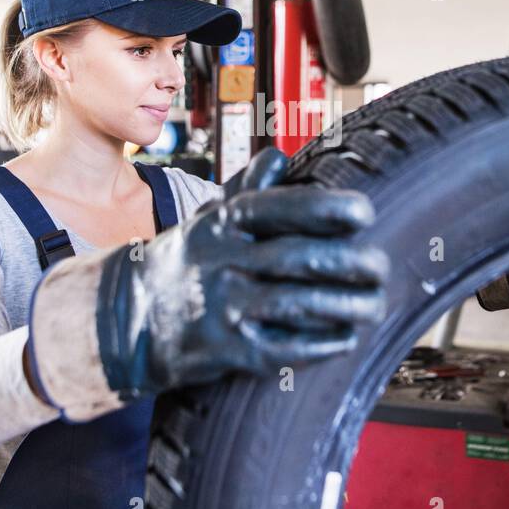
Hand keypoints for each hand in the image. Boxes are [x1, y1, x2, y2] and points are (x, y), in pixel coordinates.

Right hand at [95, 153, 389, 395]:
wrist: (128, 319)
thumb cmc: (184, 262)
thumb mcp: (207, 219)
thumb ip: (246, 190)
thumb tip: (280, 158)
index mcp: (222, 225)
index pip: (277, 209)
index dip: (323, 209)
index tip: (363, 213)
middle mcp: (223, 263)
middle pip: (297, 258)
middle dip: (349, 263)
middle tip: (380, 266)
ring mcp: (225, 309)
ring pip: (297, 305)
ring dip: (346, 306)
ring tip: (375, 303)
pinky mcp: (228, 350)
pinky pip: (284, 348)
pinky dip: (321, 343)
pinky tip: (346, 336)